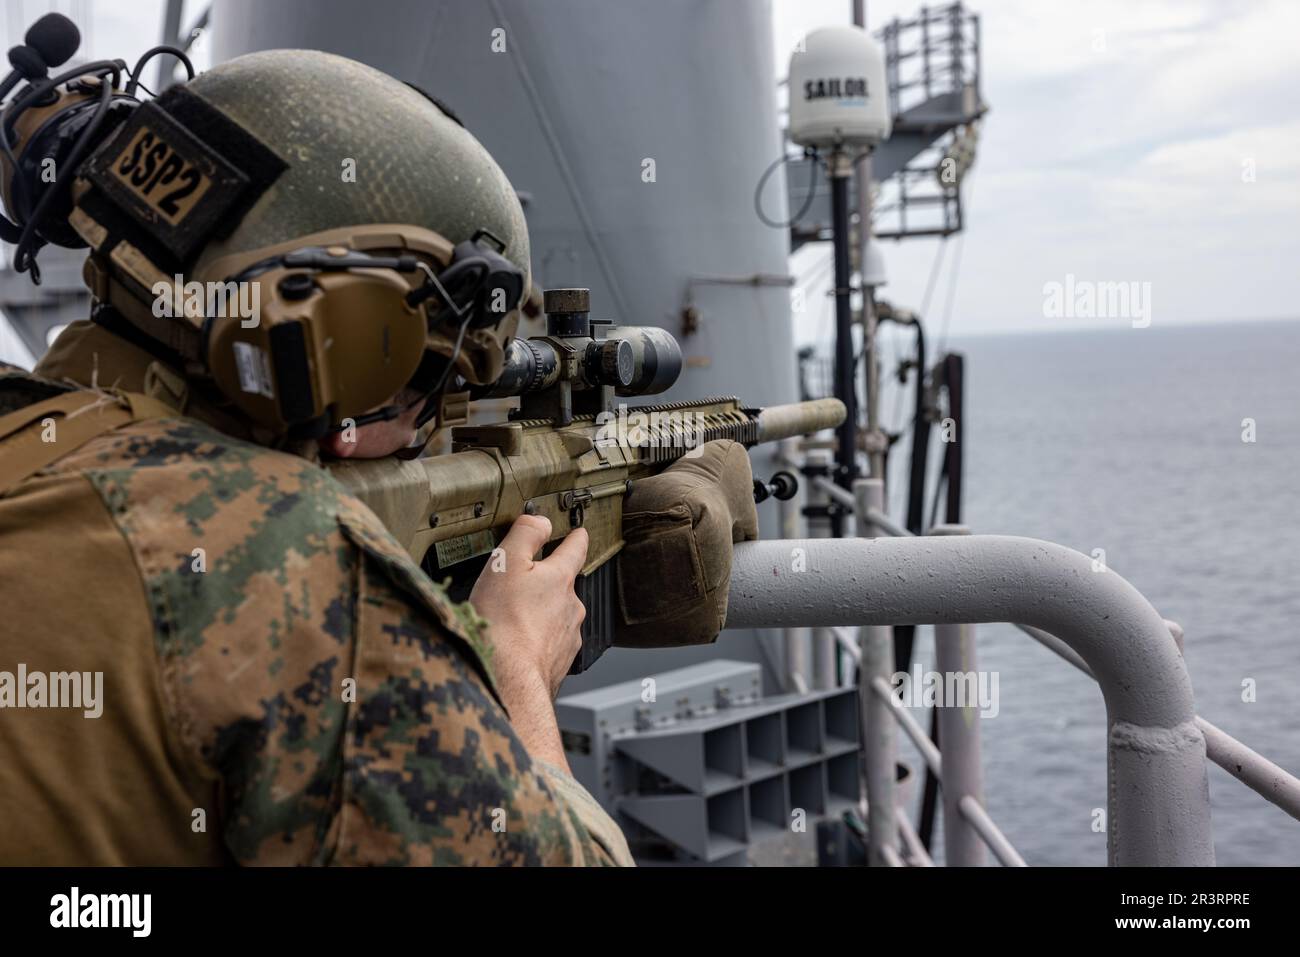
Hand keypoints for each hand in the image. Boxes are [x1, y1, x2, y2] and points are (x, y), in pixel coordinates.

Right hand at [469, 514, 587, 702]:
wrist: (509, 678)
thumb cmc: (504, 622)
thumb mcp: (507, 561)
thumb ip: (526, 534)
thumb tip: (540, 520)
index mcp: (560, 578)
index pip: (575, 548)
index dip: (575, 536)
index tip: (578, 532)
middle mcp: (571, 607)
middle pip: (564, 585)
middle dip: (548, 582)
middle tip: (524, 583)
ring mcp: (568, 637)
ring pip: (557, 617)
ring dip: (540, 615)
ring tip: (512, 619)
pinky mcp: (559, 663)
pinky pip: (549, 644)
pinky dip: (536, 641)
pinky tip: (516, 644)